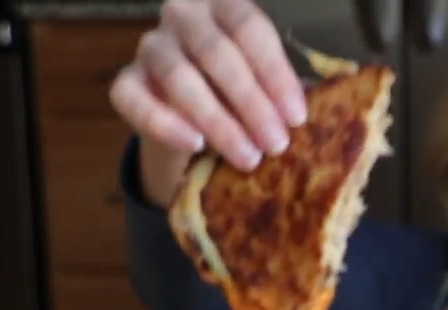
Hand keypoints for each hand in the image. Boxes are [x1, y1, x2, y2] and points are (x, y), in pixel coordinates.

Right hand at [108, 0, 305, 172]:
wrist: (197, 114)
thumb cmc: (245, 91)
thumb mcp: (268, 84)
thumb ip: (283, 92)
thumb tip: (320, 117)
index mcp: (224, 6)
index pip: (249, 28)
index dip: (275, 73)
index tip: (297, 118)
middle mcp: (183, 16)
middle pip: (215, 52)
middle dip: (250, 102)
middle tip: (276, 144)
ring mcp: (151, 46)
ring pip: (178, 76)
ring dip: (217, 120)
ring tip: (247, 156)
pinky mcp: (127, 81)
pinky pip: (133, 100)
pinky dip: (165, 124)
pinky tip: (195, 145)